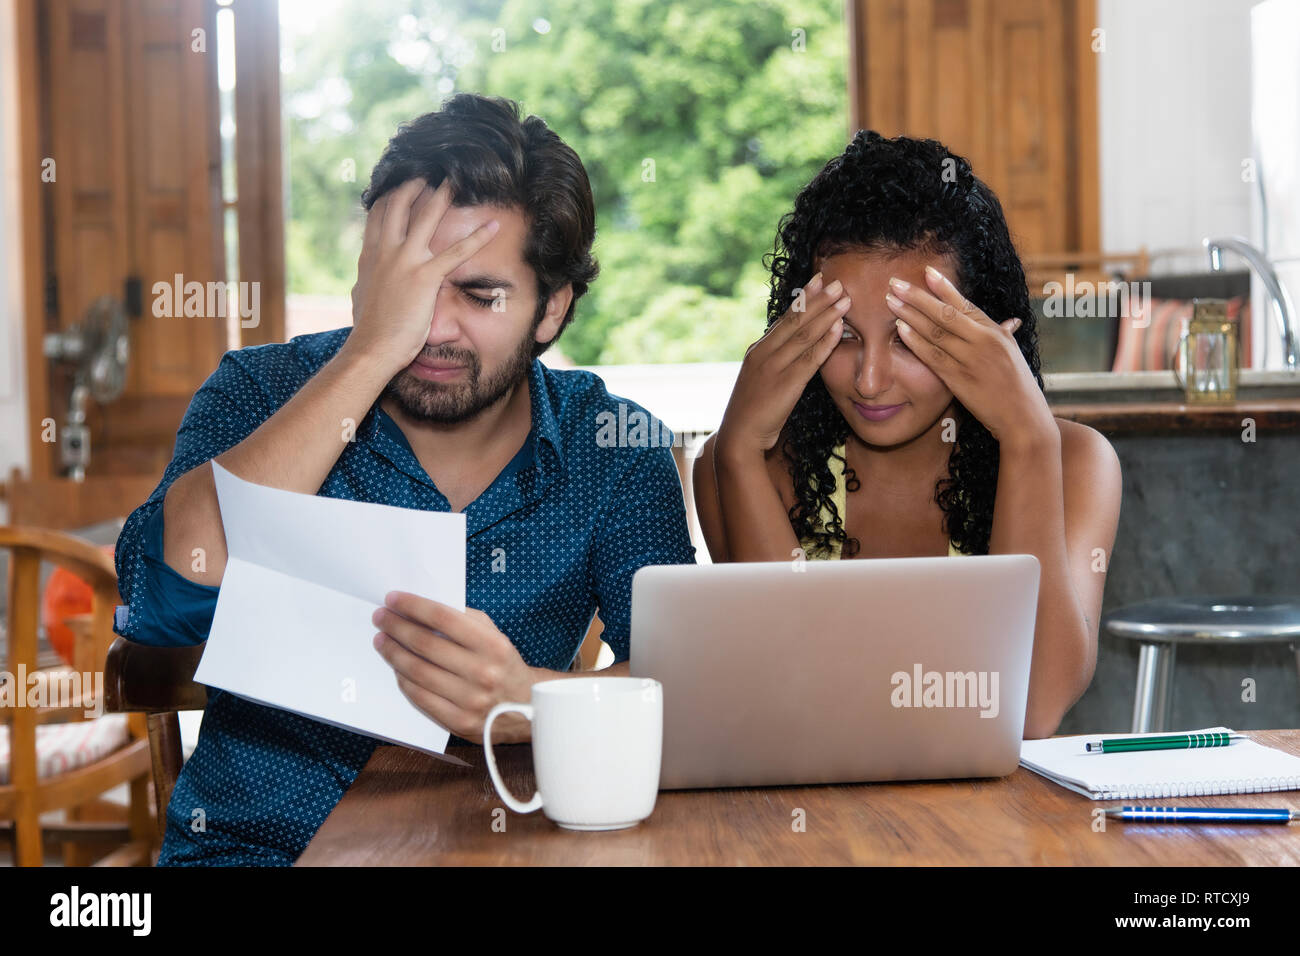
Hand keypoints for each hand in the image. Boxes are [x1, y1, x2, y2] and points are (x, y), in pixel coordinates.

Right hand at [345, 178, 500, 378]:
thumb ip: (365, 280)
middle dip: (415, 184)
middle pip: (400, 205)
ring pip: (427, 218)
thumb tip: (361, 280)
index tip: (402, 180)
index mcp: (370, 255)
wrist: (371, 349)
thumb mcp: (360, 296)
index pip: (379, 213)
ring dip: (443, 197)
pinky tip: (494, 226)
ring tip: (457, 180)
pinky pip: (457, 252)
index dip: (392, 194)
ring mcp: (405, 262)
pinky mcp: (425, 278)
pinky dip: (478, 237)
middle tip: (430, 171)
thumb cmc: (368, 330)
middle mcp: (386, 251)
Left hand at [371, 591, 538, 742]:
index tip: (393, 599)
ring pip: (418, 671)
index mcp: (493, 645)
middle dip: (396, 627)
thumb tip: (422, 608)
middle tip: (380, 618)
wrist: (526, 708)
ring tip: (382, 640)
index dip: (413, 606)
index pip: (443, 618)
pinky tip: (396, 667)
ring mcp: (470, 700)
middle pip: (425, 644)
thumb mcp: (494, 636)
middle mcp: (483, 672)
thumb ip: (464, 620)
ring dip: (393, 653)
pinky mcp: (459, 722)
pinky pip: (420, 697)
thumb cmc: (503, 665)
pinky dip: (403, 679)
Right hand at [716, 272, 851, 456]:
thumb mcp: (763, 379)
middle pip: (795, 321)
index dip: (803, 299)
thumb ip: (777, 362)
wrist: (739, 436)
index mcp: (758, 350)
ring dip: (826, 315)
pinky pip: (809, 359)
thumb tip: (796, 349)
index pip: (784, 319)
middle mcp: (764, 353)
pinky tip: (838, 328)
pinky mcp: (784, 384)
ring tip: (845, 298)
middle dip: (818, 299)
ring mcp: (773, 367)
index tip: (818, 280)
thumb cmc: (753, 412)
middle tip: (837, 281)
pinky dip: (824, 342)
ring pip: (803, 335)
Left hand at [885, 265, 1055, 450]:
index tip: (926, 271)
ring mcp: (971, 361)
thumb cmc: (1019, 388)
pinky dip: (916, 341)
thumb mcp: (1014, 355)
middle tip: (895, 282)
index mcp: (997, 333)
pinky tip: (900, 328)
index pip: (965, 304)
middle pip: (945, 313)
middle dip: (918, 296)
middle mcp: (985, 342)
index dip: (944, 287)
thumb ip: (1005, 335)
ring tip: (891, 301)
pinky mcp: (959, 380)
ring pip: (936, 332)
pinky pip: (933, 357)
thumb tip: (1010, 320)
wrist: (1024, 420)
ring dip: (910, 314)